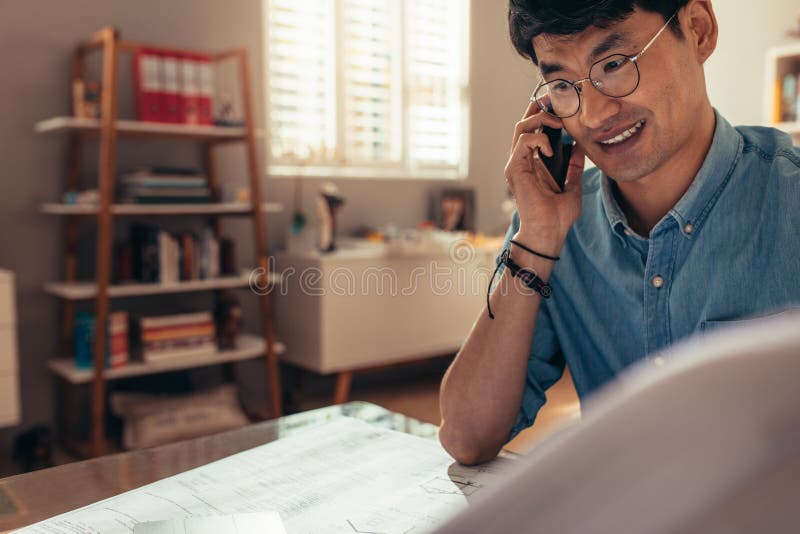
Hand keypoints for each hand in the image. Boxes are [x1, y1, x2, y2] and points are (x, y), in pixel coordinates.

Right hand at [504, 101, 585, 253]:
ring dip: (541, 119)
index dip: (543, 114)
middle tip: (556, 101)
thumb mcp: (572, 185)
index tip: (559, 106)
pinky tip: (553, 150)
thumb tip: (581, 146)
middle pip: (524, 124)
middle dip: (539, 108)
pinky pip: (524, 141)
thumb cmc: (558, 216)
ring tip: (559, 123)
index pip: (533, 131)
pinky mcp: (515, 169)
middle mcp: (521, 162)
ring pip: (521, 128)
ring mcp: (515, 165)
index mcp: (532, 164)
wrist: (549, 233)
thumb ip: (574, 166)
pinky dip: (540, 139)